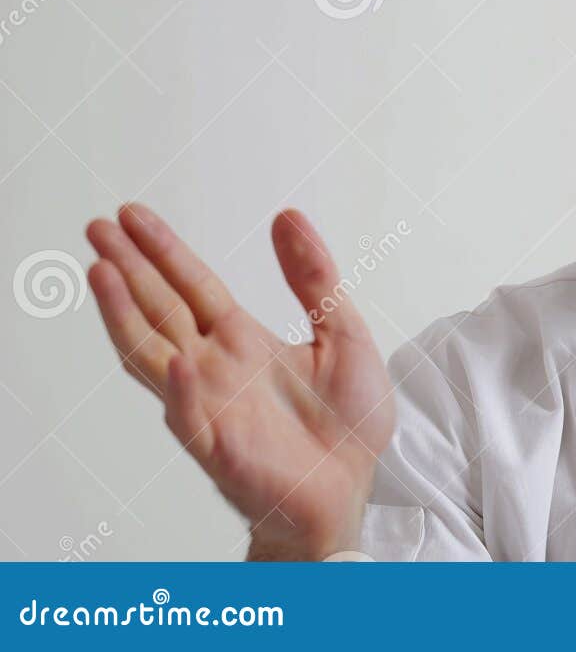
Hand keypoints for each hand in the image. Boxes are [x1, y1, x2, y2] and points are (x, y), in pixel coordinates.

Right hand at [84, 203, 394, 559]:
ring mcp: (210, 406)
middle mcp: (214, 368)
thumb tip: (287, 216)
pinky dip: (183, 394)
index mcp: (242, 339)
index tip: (130, 214)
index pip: (192, 284)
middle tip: (97, 226)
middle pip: (161, 308)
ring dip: (126, 316)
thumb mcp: (344, 333)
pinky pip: (192, 419)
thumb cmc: (345, 422)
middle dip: (129, 268)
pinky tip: (180, 363)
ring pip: (153, 355)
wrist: (351, 489)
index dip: (162, 250)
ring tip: (102, 273)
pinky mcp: (220, 449)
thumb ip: (315, 279)